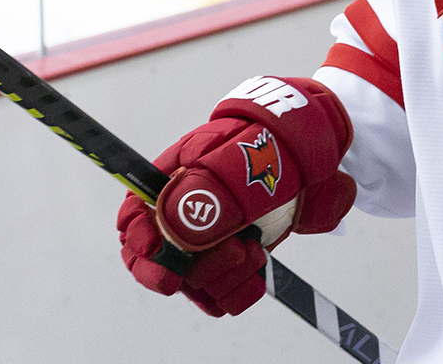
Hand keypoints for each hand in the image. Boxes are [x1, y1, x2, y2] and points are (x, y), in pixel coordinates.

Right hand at [117, 76, 356, 316]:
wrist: (310, 157)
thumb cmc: (267, 145)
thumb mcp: (237, 157)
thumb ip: (207, 191)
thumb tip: (175, 228)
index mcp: (170, 185)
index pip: (132, 217)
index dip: (136, 237)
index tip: (152, 247)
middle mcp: (181, 222)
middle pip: (153, 264)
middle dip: (180, 271)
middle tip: (216, 258)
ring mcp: (205, 248)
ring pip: (192, 285)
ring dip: (221, 275)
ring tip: (251, 248)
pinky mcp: (231, 268)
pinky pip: (223, 298)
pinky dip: (241, 288)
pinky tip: (256, 263)